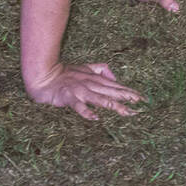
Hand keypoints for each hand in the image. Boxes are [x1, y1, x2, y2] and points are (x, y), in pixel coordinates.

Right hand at [26, 62, 143, 119]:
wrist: (44, 76)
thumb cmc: (64, 73)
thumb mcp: (85, 67)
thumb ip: (100, 69)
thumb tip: (114, 76)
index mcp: (94, 78)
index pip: (115, 86)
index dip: (128, 91)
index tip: (142, 97)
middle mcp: (89, 84)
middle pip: (111, 92)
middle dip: (126, 98)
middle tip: (140, 104)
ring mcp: (79, 90)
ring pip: (99, 99)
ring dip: (113, 105)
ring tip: (126, 112)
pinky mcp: (69, 97)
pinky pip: (79, 106)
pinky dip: (87, 112)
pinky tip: (95, 118)